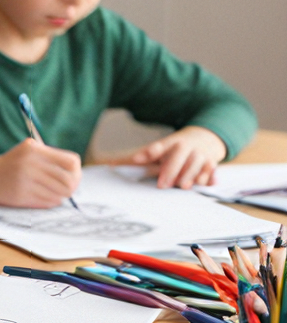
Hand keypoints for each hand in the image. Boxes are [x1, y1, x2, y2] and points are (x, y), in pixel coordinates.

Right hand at [0, 138, 80, 207]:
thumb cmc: (14, 163)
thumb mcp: (29, 150)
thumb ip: (51, 156)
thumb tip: (76, 172)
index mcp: (34, 150)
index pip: (71, 162)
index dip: (76, 171)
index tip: (73, 175)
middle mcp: (30, 164)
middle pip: (68, 180)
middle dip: (72, 186)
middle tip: (69, 189)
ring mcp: (25, 181)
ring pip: (59, 193)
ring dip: (62, 195)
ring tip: (58, 193)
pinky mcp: (21, 195)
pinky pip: (48, 202)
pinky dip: (52, 201)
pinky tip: (47, 198)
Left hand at [110, 126, 225, 188]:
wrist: (207, 136)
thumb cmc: (177, 147)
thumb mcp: (160, 148)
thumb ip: (141, 156)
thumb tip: (110, 164)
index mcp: (171, 143)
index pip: (160, 146)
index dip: (150, 151)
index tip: (139, 158)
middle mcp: (186, 147)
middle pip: (179, 156)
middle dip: (171, 170)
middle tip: (162, 185)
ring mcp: (200, 154)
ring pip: (197, 163)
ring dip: (191, 174)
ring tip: (184, 186)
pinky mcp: (212, 163)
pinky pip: (212, 169)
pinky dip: (211, 175)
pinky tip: (208, 183)